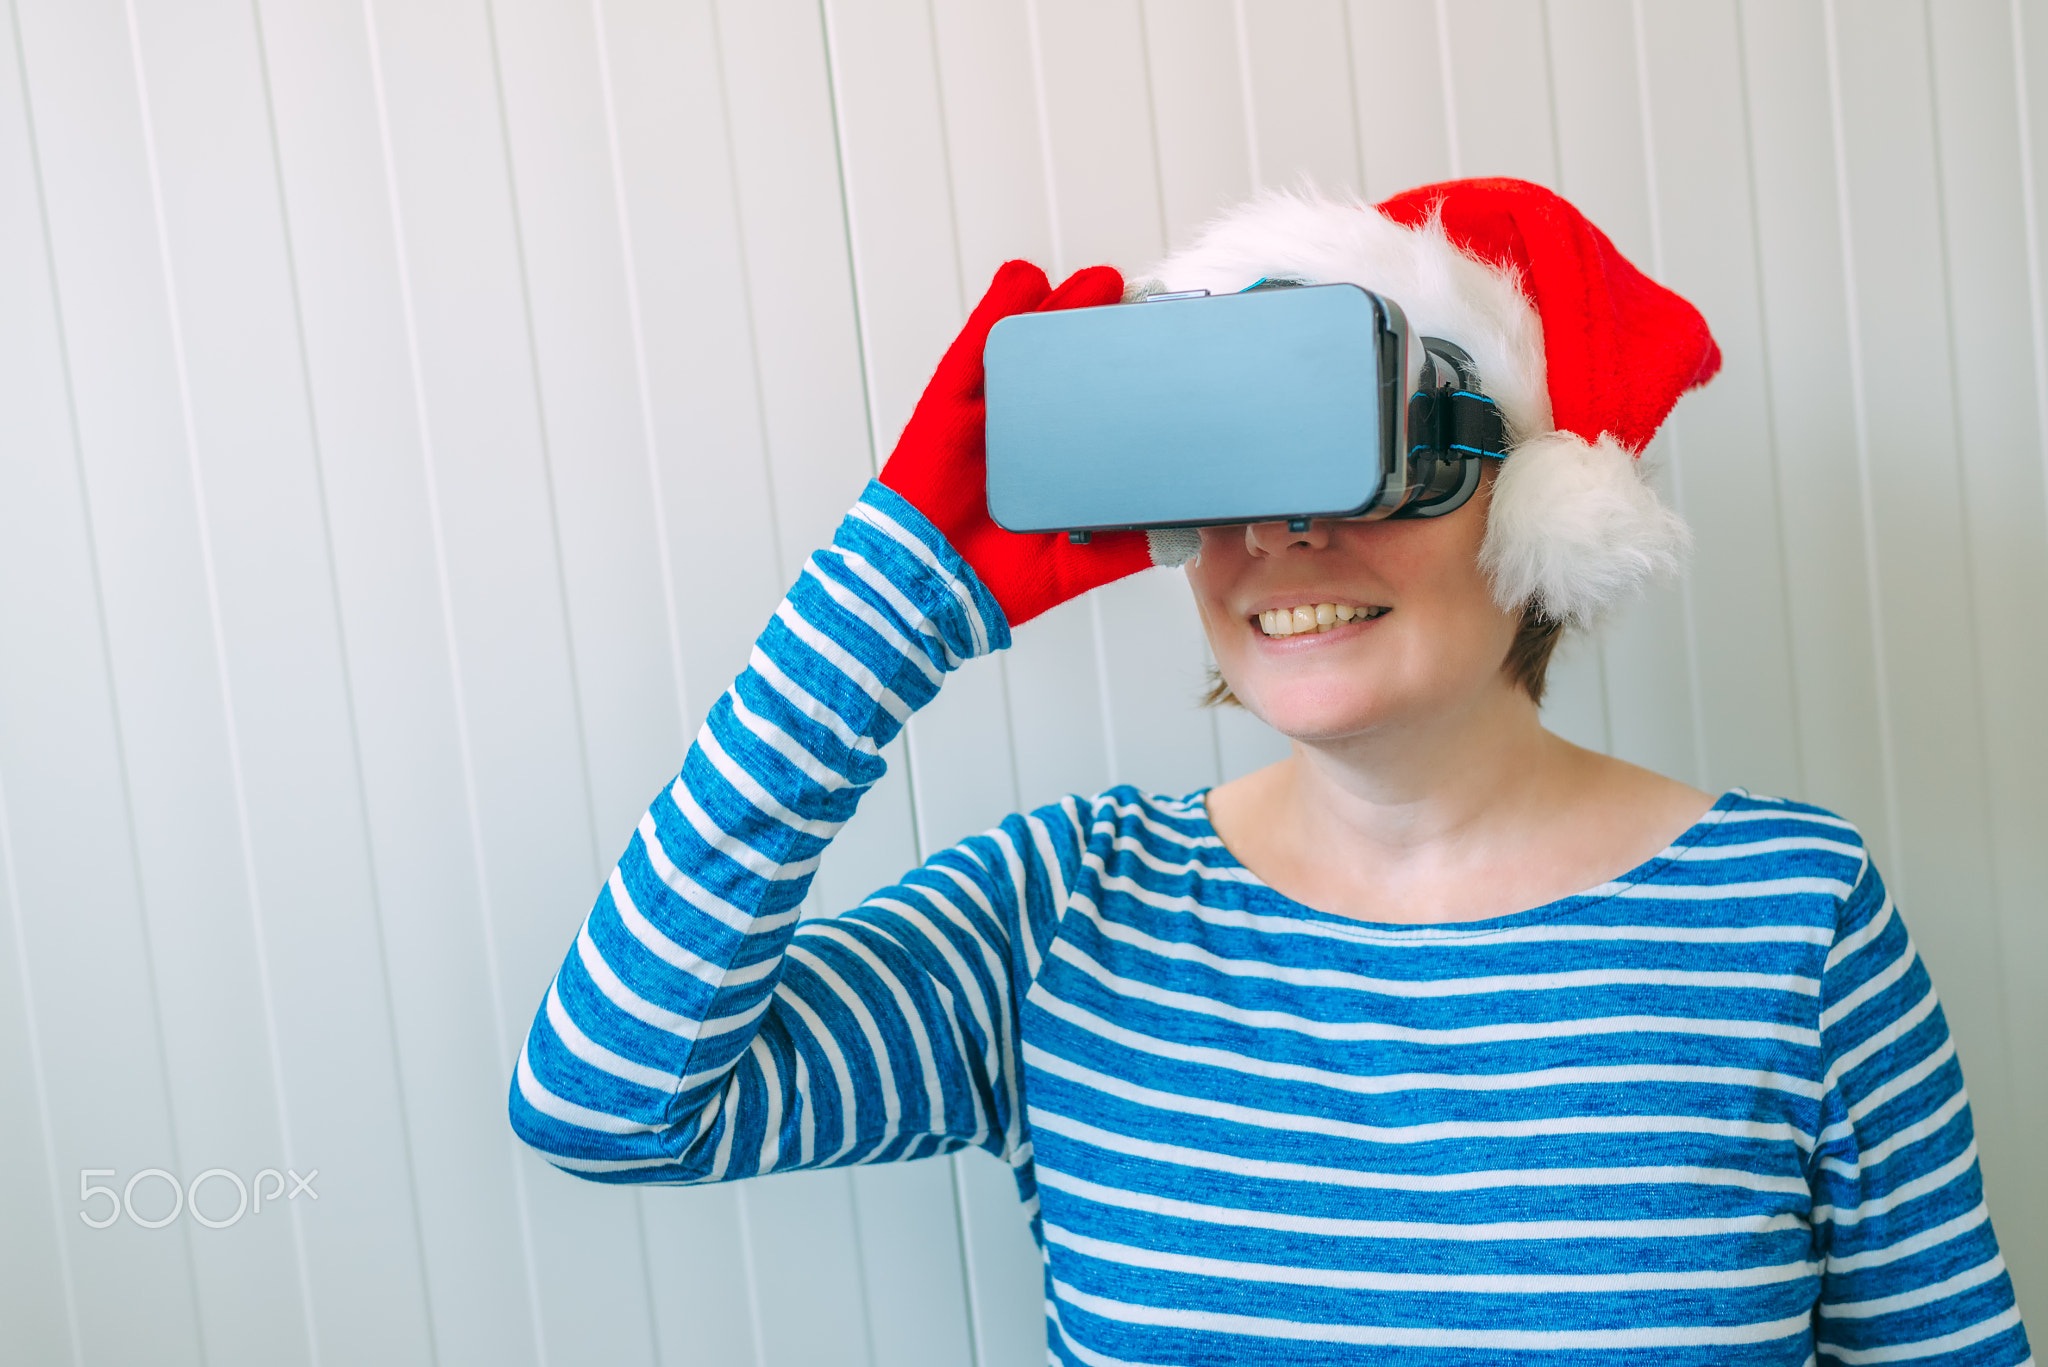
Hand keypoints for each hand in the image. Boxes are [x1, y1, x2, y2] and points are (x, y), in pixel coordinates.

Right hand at [880, 261, 1155, 626]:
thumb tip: (1180, 532)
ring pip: (1026, 346)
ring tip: (1101, 281)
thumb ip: (1122, 548)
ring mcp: (985, 414)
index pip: (1093, 407)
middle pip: (1064, 365)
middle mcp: (1022, 430)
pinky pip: (974, 350)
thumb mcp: (1074, 565)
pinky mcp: (948, 407)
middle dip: (1099, 330)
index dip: (1123, 377)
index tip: (1164, 349)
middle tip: (1139, 301)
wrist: (928, 595)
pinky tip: (1023, 279)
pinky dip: (998, 311)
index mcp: (1052, 461)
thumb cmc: (992, 582)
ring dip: (1060, 308)